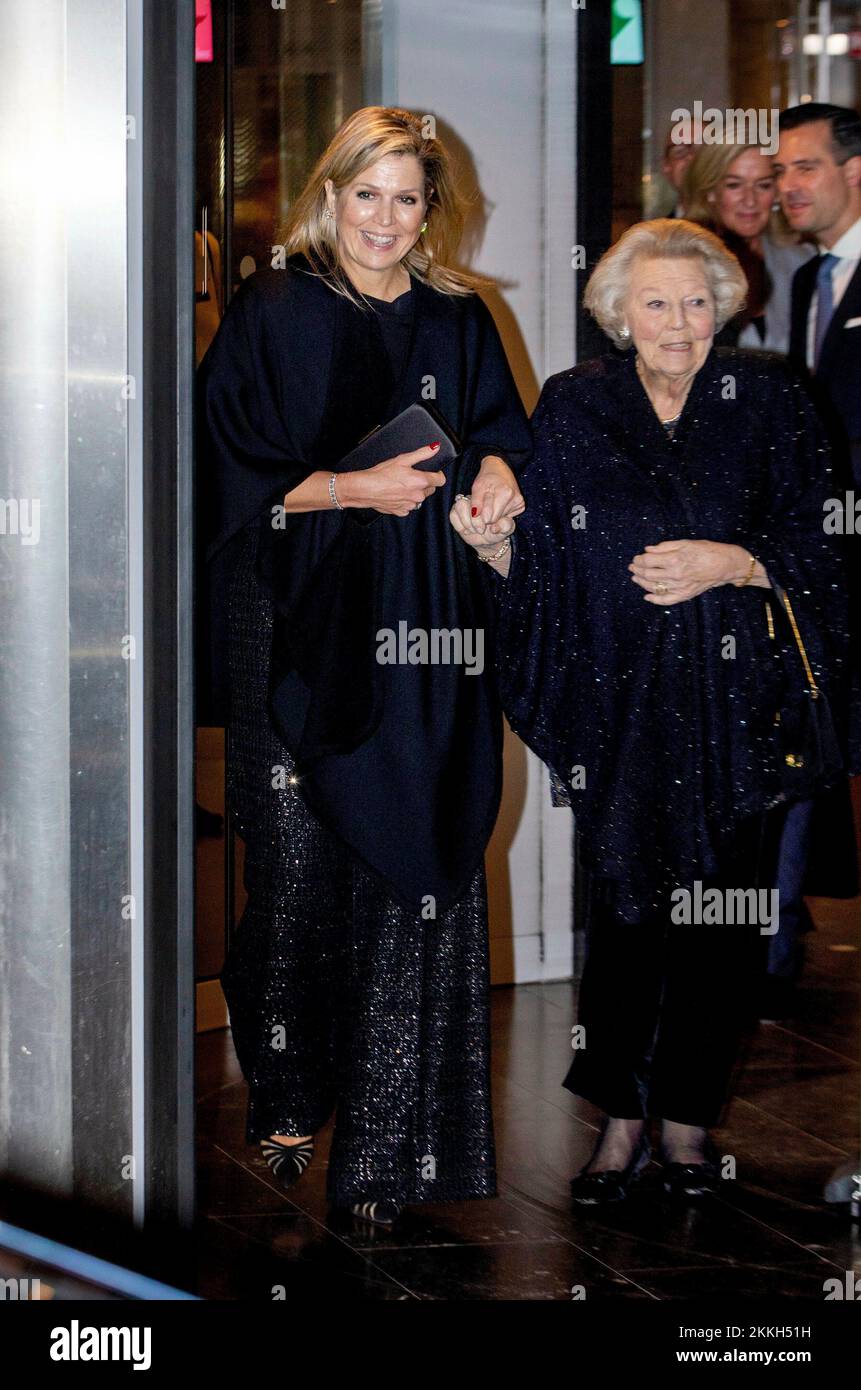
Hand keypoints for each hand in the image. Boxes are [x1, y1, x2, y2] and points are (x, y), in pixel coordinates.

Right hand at [336, 444, 445, 516]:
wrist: (365, 489)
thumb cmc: (381, 474)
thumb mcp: (403, 459)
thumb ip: (422, 454)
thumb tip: (435, 448)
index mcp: (421, 481)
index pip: (441, 480)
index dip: (437, 474)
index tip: (431, 472)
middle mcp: (418, 496)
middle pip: (430, 489)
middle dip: (424, 483)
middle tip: (411, 477)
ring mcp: (410, 505)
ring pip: (419, 499)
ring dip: (414, 493)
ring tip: (400, 485)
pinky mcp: (402, 512)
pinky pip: (409, 506)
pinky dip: (405, 501)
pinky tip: (395, 494)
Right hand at [449, 494, 515, 552]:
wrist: (489, 536)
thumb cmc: (500, 528)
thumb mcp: (508, 527)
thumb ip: (506, 526)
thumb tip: (494, 528)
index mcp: (498, 492)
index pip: (491, 499)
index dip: (490, 515)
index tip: (490, 524)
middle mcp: (481, 493)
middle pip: (475, 502)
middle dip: (478, 521)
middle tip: (482, 529)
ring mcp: (467, 499)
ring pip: (461, 505)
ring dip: (468, 522)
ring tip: (474, 530)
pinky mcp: (456, 508)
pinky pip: (453, 514)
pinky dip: (460, 525)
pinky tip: (467, 530)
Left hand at [468, 455, 524, 537]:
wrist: (499, 469)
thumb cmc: (487, 478)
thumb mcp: (477, 487)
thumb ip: (476, 502)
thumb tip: (475, 515)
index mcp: (504, 493)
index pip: (489, 518)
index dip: (481, 514)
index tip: (480, 505)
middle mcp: (515, 498)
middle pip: (496, 519)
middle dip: (489, 514)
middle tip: (486, 502)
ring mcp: (519, 502)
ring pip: (501, 519)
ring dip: (495, 512)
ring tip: (494, 499)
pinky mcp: (521, 506)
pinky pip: (508, 516)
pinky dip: (502, 511)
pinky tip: (501, 502)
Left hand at [628, 540, 751, 604]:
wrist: (725, 565)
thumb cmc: (707, 550)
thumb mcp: (685, 543)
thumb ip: (665, 547)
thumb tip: (648, 549)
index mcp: (675, 560)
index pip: (648, 561)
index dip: (639, 559)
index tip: (637, 558)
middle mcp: (675, 575)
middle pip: (648, 575)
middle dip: (637, 570)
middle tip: (632, 567)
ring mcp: (679, 587)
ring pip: (654, 587)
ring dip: (641, 583)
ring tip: (636, 578)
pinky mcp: (685, 595)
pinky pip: (666, 600)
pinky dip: (655, 600)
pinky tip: (647, 596)